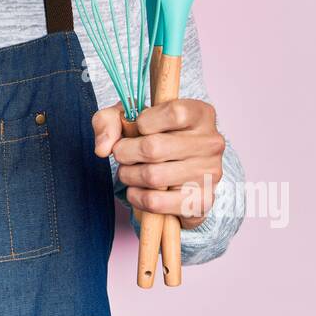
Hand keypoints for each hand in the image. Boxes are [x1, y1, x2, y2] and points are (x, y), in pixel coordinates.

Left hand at [91, 98, 224, 228]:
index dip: (144, 122)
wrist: (178, 174)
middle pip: (154, 147)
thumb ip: (109, 120)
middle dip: (125, 152)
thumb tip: (104, 148)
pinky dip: (136, 197)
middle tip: (122, 154)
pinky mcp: (202, 201)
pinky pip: (156, 202)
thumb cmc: (154, 137)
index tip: (137, 127)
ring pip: (152, 177)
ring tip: (128, 172)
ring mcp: (210, 173)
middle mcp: (211, 142)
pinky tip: (136, 190)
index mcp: (200, 114)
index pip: (174, 113)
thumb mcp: (129, 117)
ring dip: (128, 176)